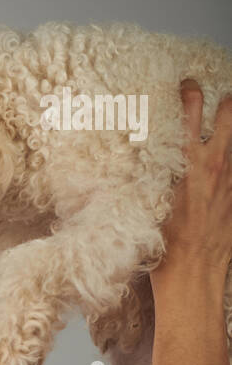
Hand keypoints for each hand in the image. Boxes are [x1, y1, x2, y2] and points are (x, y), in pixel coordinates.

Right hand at [152, 81, 231, 287]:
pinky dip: (231, 167)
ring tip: (222, 138)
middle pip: (229, 112)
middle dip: (224, 102)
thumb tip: (142, 165)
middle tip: (218, 103)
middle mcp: (214, 165)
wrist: (193, 279)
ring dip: (230, 137)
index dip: (190, 90)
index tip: (187, 85)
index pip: (191, 109)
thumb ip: (154, 179)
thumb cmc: (165, 250)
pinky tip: (222, 178)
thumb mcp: (148, 208)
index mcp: (187, 163)